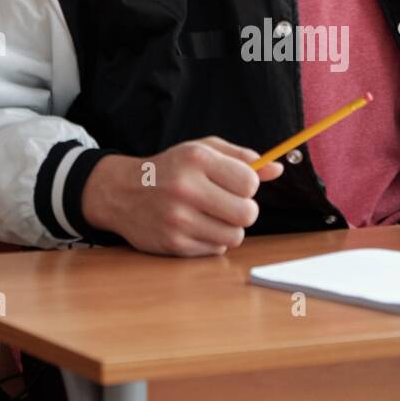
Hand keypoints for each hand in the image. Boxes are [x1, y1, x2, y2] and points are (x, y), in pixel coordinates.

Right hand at [81, 137, 284, 256]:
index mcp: (196, 159)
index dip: (248, 185)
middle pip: (247, 214)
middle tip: (227, 203)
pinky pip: (216, 249)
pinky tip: (195, 226)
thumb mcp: (201, 150)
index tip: (235, 184)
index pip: (249, 182)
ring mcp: (178, 219)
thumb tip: (278, 168)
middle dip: (243, 210)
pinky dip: (212, 240)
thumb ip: (241, 158)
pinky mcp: (174, 244)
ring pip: (235, 236)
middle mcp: (185, 188)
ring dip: (229, 228)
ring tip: (210, 215)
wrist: (122, 192)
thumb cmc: (170, 168)